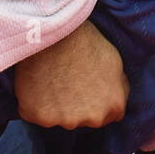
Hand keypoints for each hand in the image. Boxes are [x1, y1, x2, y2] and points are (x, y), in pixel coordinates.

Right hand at [14, 19, 129, 129]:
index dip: (97, 101)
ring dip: (56, 107)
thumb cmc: (87, 43)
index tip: (87, 88)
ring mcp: (63, 120)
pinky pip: (35, 114)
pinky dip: (35, 103)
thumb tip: (117, 101)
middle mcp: (91, 119)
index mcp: (113, 106)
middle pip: (83, 120)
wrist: (57, 33)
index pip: (108, 116)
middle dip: (78, 106)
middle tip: (68, 82)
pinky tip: (37, 84)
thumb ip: (119, 89)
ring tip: (52, 80)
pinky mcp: (37, 116)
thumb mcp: (116, 63)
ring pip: (59, 118)